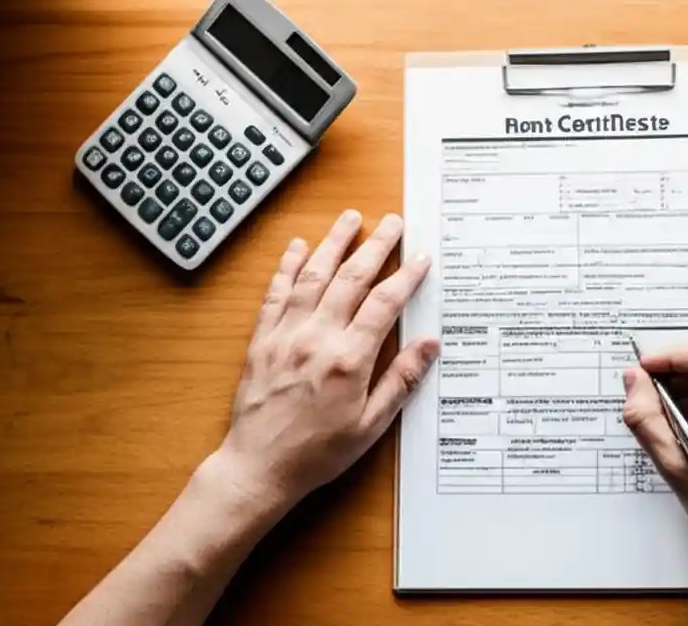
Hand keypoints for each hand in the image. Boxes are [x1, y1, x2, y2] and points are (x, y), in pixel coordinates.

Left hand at [217, 210, 437, 508]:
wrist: (258, 468)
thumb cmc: (317, 453)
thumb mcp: (371, 426)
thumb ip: (401, 381)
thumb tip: (429, 345)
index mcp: (348, 360)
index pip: (384, 305)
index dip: (405, 277)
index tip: (421, 258)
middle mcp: (317, 339)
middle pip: (351, 279)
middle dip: (375, 246)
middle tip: (392, 222)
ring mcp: (286, 336)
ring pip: (313, 276)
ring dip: (334, 243)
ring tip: (350, 218)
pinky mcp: (262, 340)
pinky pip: (276, 294)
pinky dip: (288, 266)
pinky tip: (298, 246)